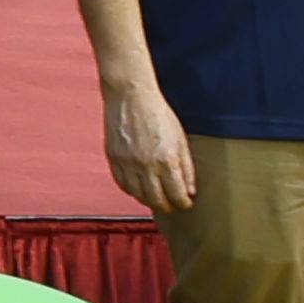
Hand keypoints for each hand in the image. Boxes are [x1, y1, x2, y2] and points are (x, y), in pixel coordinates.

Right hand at [99, 80, 193, 215]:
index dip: (183, 203)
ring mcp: (127, 163)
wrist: (131, 96)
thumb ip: (186, 167)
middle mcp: (146, 166)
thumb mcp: (180, 139)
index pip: (177, 195)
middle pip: (157, 201)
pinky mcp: (113, 159)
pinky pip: (122, 184)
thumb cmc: (159, 114)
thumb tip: (190, 191)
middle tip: (171, 205)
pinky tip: (138, 188)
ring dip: (149, 201)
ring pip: (138, 196)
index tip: (185, 203)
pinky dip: (131, 190)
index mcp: (167, 160)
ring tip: (156, 198)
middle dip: (167, 206)